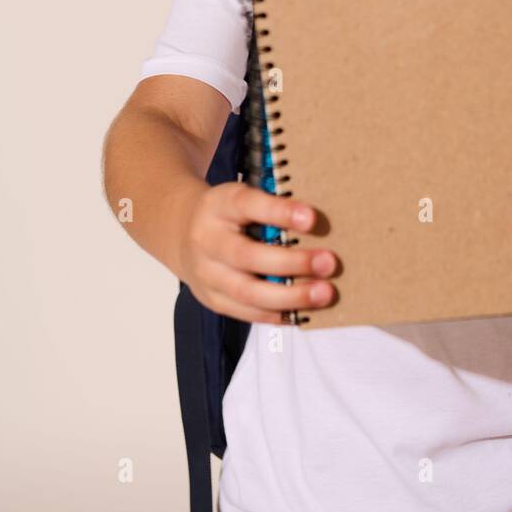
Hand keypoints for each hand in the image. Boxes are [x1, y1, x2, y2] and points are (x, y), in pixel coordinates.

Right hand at [179, 182, 337, 323]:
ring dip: (290, 296)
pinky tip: (303, 311)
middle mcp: (208, 240)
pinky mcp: (212, 299)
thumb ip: (272, 205)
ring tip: (323, 293)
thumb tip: (318, 222)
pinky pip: (246, 312)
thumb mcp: (242, 197)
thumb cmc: (227, 213)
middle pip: (247, 255)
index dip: (280, 212)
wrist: (183, 233)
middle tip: (328, 262)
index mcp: (219, 205)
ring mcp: (207, 274)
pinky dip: (277, 314)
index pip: (248, 205)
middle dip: (291, 262)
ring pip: (247, 291)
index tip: (312, 218)